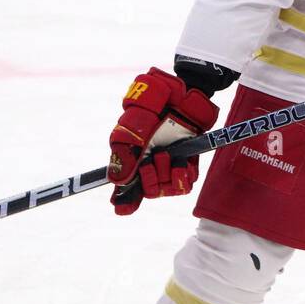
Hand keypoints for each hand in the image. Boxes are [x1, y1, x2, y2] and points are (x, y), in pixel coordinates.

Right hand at [108, 68, 218, 214]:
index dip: (124, 201)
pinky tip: (181, 162)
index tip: (122, 208)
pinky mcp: (188, 162)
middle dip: (149, 179)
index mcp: (132, 159)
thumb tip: (117, 182)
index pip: (126, 189)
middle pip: (147, 192)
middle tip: (153, 159)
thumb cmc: (151, 108)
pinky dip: (182, 175)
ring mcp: (169, 164)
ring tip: (168, 155)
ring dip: (166, 174)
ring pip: (166, 190)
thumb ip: (122, 155)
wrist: (180, 95)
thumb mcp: (129, 129)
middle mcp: (150, 165)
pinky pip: (185, 183)